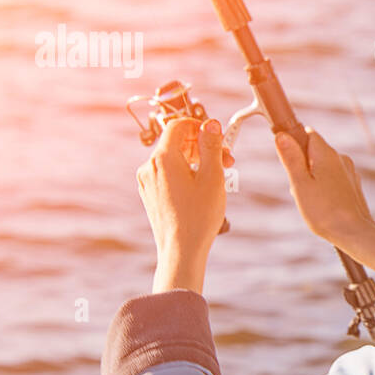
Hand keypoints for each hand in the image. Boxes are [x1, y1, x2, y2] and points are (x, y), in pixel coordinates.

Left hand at [137, 116, 230, 293]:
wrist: (181, 251)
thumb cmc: (198, 216)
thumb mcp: (213, 176)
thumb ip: (211, 146)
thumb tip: (211, 123)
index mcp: (163, 158)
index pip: (178, 126)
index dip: (199, 126)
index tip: (217, 137)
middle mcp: (149, 167)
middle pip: (176, 143)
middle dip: (202, 146)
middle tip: (227, 160)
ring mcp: (147, 182)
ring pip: (173, 159)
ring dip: (196, 160)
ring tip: (217, 176)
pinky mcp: (150, 195)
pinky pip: (168, 174)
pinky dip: (185, 173)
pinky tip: (202, 188)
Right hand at [274, 126, 370, 247]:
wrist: (354, 233)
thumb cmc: (324, 211)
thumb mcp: (300, 184)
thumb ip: (291, 158)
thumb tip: (282, 136)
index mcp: (327, 154)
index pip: (307, 134)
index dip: (294, 144)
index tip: (287, 161)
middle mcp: (341, 158)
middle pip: (314, 152)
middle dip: (301, 166)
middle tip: (299, 188)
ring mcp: (349, 172)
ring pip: (322, 167)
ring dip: (311, 179)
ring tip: (311, 201)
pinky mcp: (353, 186)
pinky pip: (332, 179)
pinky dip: (324, 188)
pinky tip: (322, 205)